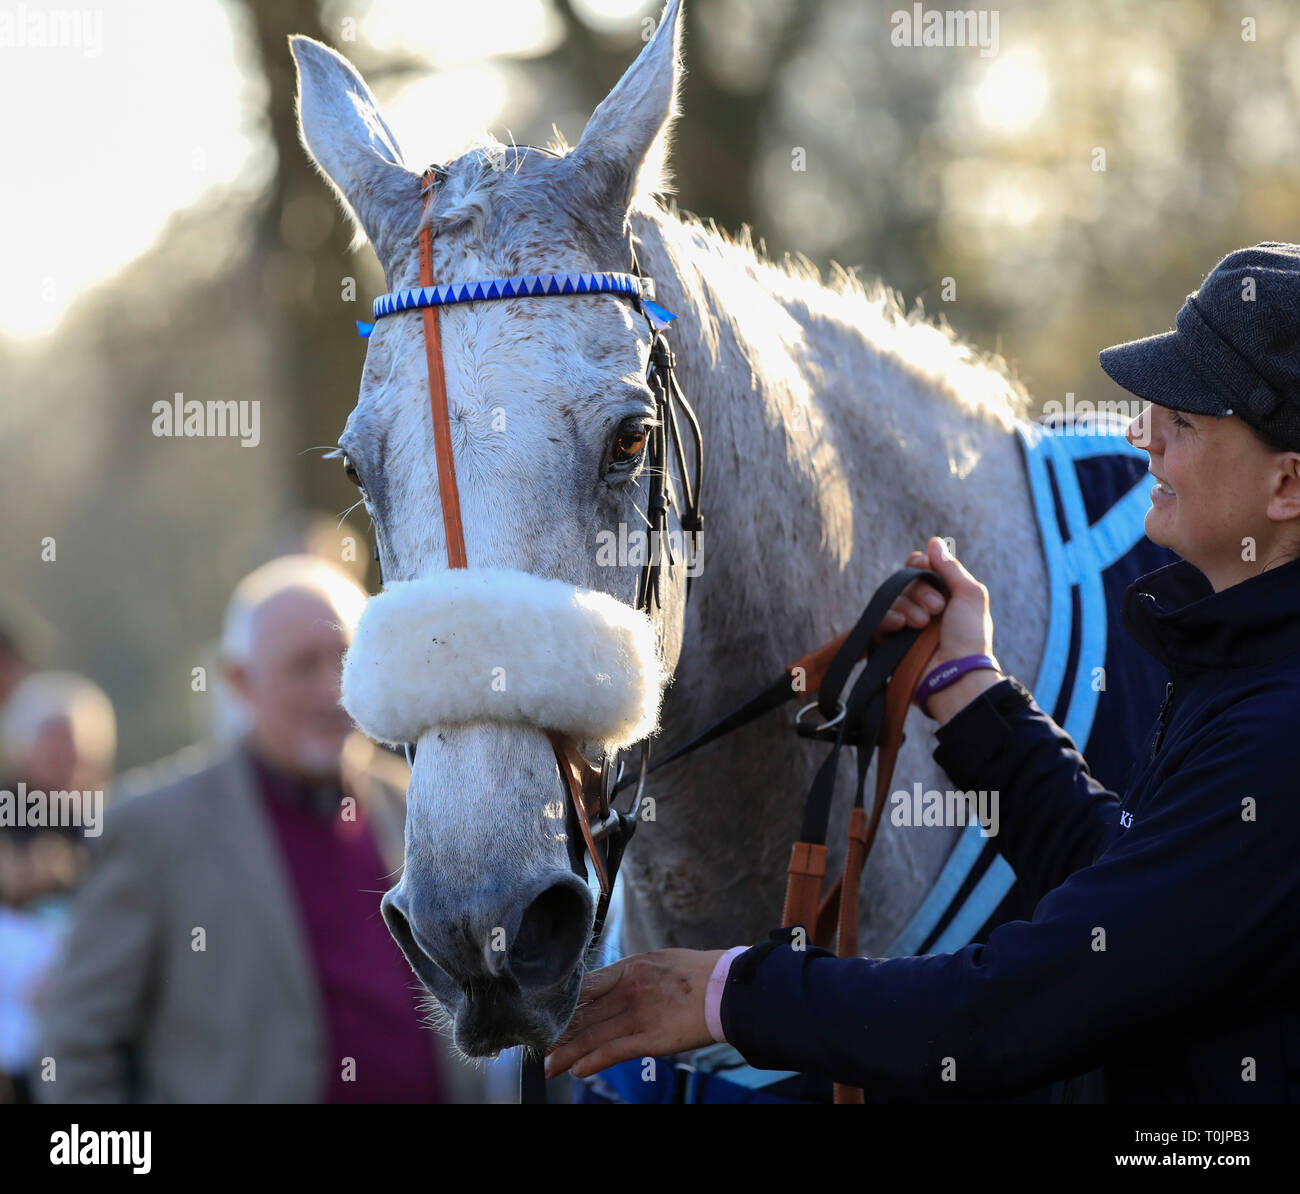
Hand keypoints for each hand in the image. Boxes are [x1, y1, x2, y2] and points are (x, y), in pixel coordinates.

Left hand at [543, 948, 726, 1080]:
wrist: (726, 988)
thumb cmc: (696, 973)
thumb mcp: (657, 961)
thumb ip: (630, 974)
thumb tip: (609, 983)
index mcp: (630, 967)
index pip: (586, 985)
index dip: (563, 1002)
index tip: (546, 1012)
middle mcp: (629, 989)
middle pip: (584, 1013)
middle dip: (559, 1031)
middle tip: (537, 1044)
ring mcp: (639, 1014)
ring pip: (594, 1035)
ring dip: (568, 1053)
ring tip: (548, 1065)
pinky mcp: (652, 1037)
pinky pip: (616, 1050)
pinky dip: (594, 1060)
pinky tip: (578, 1069)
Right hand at [876, 536, 1000, 722]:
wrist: (955, 675)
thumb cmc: (969, 637)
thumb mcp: (970, 595)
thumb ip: (950, 567)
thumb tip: (933, 541)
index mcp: (944, 594)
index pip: (920, 568)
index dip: (920, 566)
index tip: (927, 571)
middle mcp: (924, 606)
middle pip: (905, 581)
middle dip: (919, 591)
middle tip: (936, 609)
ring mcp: (907, 624)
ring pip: (893, 600)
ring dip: (907, 607)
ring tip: (921, 624)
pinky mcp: (891, 642)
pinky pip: (879, 621)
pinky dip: (888, 619)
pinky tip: (899, 626)